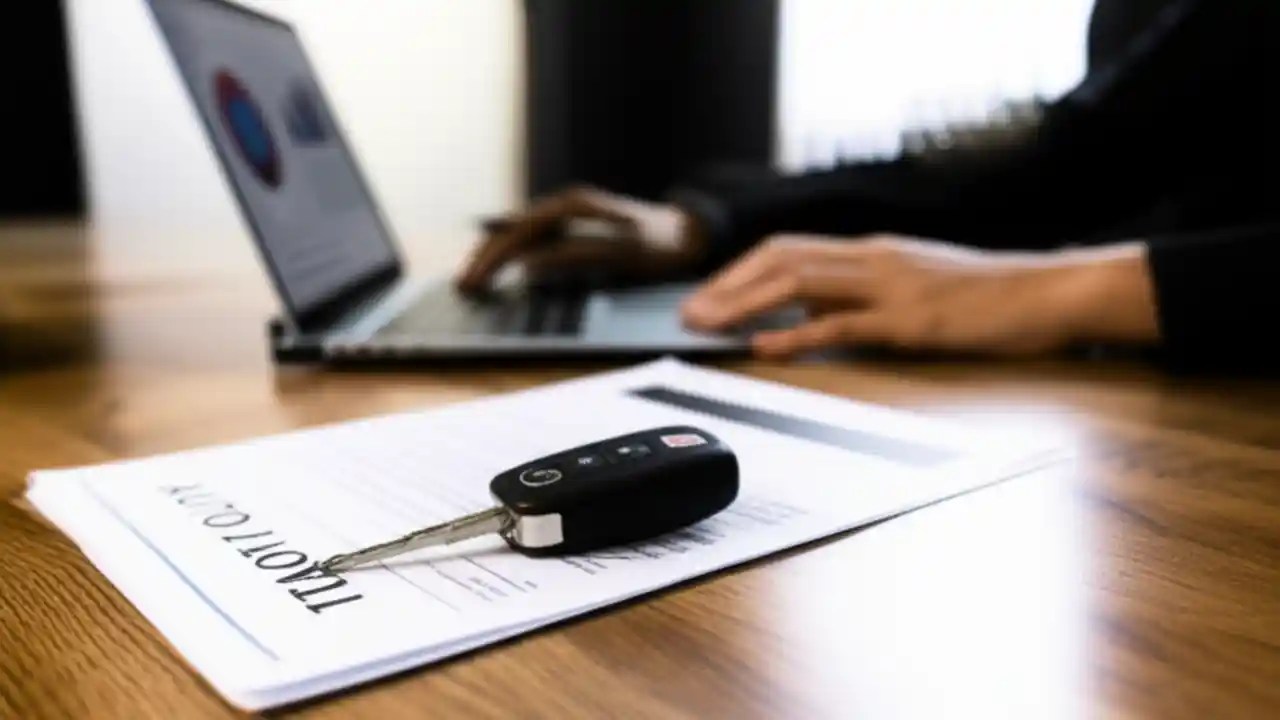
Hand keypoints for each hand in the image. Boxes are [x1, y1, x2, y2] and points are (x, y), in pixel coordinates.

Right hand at [456, 187, 706, 293]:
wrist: (690, 234)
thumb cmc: (659, 244)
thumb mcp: (620, 251)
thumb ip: (574, 254)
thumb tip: (529, 263)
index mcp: (571, 207)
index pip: (516, 234)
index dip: (492, 260)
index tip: (472, 282)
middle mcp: (565, 207)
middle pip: (511, 233)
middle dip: (483, 260)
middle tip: (462, 288)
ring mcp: (568, 218)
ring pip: (518, 236)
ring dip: (493, 258)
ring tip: (470, 282)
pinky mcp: (574, 231)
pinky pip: (533, 242)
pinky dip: (512, 257)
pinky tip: (501, 273)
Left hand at [681, 234, 1158, 358]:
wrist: (1046, 293)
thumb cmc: (984, 294)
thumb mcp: (911, 285)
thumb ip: (858, 296)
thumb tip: (805, 316)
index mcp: (871, 251)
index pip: (787, 249)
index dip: (739, 271)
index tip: (706, 295)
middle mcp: (873, 259)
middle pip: (780, 259)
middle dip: (727, 285)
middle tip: (688, 313)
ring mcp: (891, 286)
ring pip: (799, 283)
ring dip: (745, 304)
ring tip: (709, 326)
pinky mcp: (910, 319)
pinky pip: (842, 325)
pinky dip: (796, 336)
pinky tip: (766, 348)